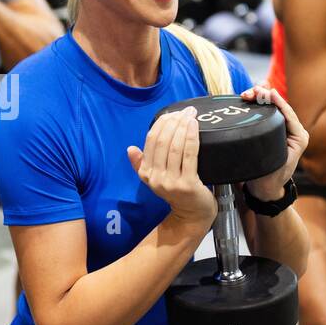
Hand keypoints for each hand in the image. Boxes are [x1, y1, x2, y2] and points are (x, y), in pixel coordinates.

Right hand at [127, 107, 215, 229]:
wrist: (192, 214)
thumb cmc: (176, 192)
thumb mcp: (155, 178)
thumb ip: (141, 164)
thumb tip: (130, 149)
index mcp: (145, 173)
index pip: (150, 142)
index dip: (160, 124)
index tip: (171, 113)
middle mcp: (155, 177)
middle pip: (162, 142)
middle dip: (173, 122)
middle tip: (184, 111)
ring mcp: (171, 182)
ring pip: (175, 147)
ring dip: (183, 127)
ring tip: (190, 116)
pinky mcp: (187, 184)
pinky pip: (189, 155)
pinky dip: (191, 138)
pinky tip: (195, 127)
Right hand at [240, 85, 308, 200]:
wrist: (266, 189)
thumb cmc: (271, 178)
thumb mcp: (275, 162)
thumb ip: (274, 146)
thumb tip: (266, 128)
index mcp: (299, 137)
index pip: (289, 114)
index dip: (278, 102)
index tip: (269, 93)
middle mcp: (293, 131)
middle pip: (280, 107)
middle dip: (265, 97)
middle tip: (253, 91)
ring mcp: (283, 129)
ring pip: (272, 108)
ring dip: (259, 99)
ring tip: (247, 94)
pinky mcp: (273, 130)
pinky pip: (266, 113)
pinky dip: (256, 105)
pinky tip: (248, 99)